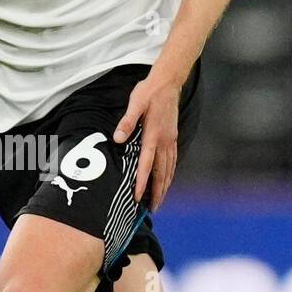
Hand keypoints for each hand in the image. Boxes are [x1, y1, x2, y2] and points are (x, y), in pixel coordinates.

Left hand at [113, 78, 179, 210]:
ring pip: (169, 169)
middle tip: (153, 210)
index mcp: (153, 135)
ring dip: (164, 186)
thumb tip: (118, 138)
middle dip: (157, 192)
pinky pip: (172, 161)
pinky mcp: (173, 137)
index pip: (147, 164)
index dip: (142, 183)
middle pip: (162, 173)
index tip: (139, 198)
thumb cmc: (149, 92)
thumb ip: (127, 121)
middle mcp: (164, 141)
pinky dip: (170, 174)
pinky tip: (167, 180)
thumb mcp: (135, 103)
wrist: (168, 82)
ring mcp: (170, 140)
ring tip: (160, 201)